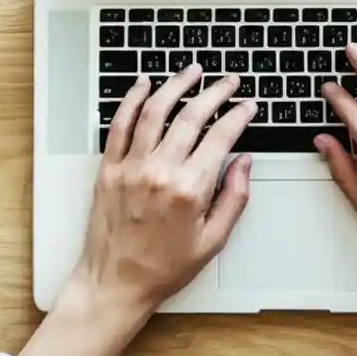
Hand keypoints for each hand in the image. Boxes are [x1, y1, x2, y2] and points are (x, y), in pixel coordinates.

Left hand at [77, 65, 256, 308]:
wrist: (116, 283)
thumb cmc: (164, 267)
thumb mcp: (213, 240)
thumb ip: (234, 197)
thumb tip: (245, 163)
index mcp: (190, 190)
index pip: (221, 137)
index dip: (238, 115)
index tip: (247, 106)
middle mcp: (160, 172)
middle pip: (192, 116)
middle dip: (215, 92)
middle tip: (228, 82)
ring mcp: (131, 167)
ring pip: (155, 110)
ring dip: (176, 85)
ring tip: (191, 72)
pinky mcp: (109, 169)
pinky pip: (119, 124)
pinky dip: (131, 99)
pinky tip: (144, 84)